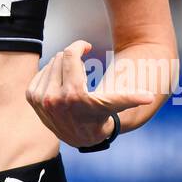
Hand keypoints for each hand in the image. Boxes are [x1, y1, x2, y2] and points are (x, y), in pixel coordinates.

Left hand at [26, 40, 154, 148]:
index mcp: (73, 95)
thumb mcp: (114, 104)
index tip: (86, 47)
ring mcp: (40, 98)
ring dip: (62, 65)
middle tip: (83, 67)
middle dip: (72, 58)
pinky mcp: (32, 97)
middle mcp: (53, 98)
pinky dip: (51, 73)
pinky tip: (61, 83)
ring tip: (73, 78)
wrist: (80, 135)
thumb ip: (131, 97)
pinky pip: (41, 72)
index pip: (69, 54)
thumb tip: (149, 97)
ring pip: (50, 64)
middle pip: (60, 58)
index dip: (78, 46)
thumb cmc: (100, 115)